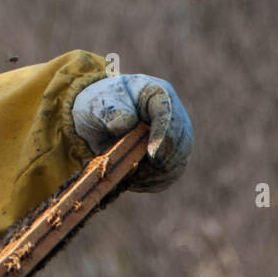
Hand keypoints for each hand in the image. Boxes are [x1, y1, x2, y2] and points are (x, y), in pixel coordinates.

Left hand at [71, 74, 192, 191]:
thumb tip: (127, 123)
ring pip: (179, 161)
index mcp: (158, 94)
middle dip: (161, 161)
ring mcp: (175, 136)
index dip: (163, 136)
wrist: (97, 118)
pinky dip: (153, 182)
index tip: (152, 155)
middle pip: (180, 141)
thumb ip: (111, 110)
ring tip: (131, 179)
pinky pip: (170, 174)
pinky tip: (133, 182)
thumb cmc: (99, 104)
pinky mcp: (169, 156)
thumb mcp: (97, 102)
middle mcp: (173, 115)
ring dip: (157, 175)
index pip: (168, 115)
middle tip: (137, 172)